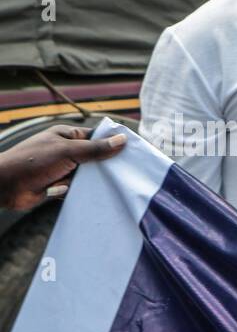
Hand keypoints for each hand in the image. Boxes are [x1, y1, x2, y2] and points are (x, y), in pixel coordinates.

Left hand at [0, 126, 125, 210]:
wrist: (7, 186)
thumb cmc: (33, 162)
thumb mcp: (67, 151)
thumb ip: (95, 148)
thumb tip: (122, 140)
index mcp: (66, 136)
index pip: (95, 137)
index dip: (112, 143)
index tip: (130, 152)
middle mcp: (65, 151)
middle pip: (94, 157)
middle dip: (103, 166)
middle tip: (123, 172)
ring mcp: (62, 168)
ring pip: (87, 175)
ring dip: (90, 181)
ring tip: (105, 185)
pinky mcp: (59, 184)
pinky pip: (77, 188)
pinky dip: (80, 191)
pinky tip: (87, 194)